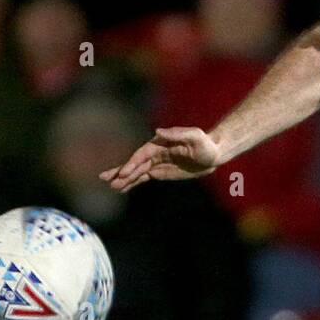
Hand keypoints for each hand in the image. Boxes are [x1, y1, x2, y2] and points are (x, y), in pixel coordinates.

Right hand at [100, 127, 217, 191]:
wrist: (213, 154)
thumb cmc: (205, 143)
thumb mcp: (194, 136)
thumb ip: (177, 134)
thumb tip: (158, 131)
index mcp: (160, 143)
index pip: (142, 154)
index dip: (132, 163)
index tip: (123, 173)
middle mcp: (155, 153)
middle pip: (135, 163)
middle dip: (121, 172)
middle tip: (106, 179)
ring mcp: (156, 163)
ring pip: (136, 172)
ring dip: (124, 179)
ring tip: (111, 187)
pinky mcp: (160, 172)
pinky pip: (143, 178)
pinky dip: (133, 183)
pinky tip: (122, 188)